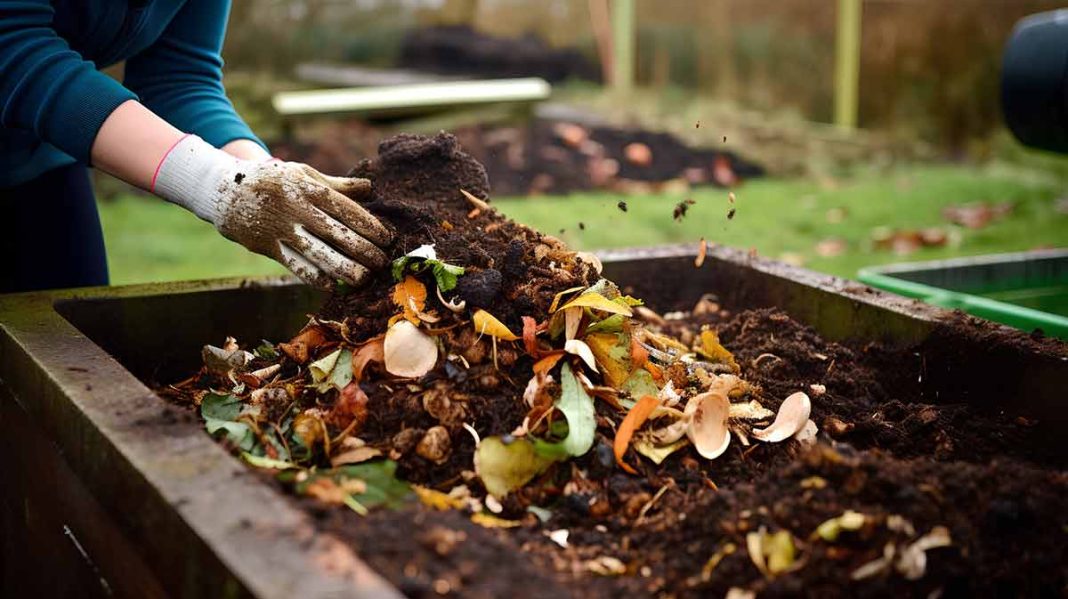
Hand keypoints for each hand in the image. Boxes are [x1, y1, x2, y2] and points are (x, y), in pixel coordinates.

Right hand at [152, 135, 391, 287]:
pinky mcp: (267, 246)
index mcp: (309, 188)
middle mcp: (297, 209)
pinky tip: (333, 286)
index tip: (386, 240)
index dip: (369, 227)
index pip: (346, 209)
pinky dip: (315, 278)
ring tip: (364, 279)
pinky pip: (295, 265)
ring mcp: (281, 229)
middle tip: (381, 263)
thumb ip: (338, 186)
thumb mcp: (304, 175)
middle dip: (364, 251)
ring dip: (345, 269)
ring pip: (318, 254)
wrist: (224, 190)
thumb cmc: (274, 181)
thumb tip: (370, 188)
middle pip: (337, 234)